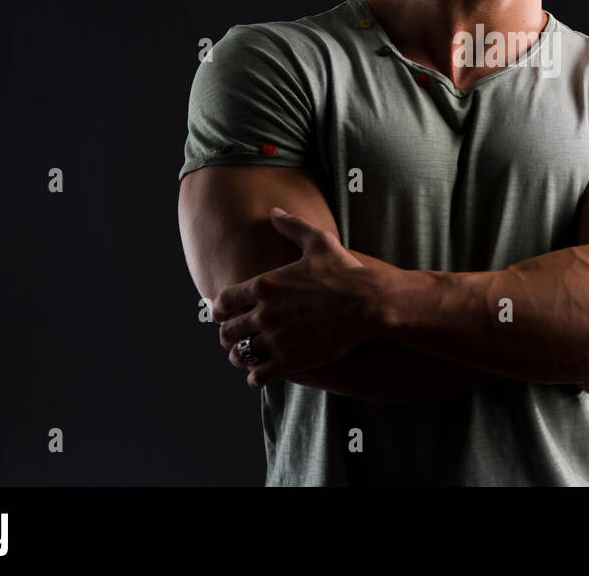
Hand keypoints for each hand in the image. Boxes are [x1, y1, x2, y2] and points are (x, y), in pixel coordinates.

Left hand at [214, 208, 382, 388]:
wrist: (369, 304)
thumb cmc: (345, 272)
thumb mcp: (319, 242)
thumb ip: (293, 226)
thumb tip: (275, 211)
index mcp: (264, 285)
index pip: (222, 301)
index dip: (219, 309)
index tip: (222, 314)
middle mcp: (264, 313)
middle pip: (227, 331)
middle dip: (227, 335)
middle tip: (232, 337)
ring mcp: (276, 339)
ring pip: (240, 355)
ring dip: (238, 357)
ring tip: (244, 357)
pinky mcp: (290, 360)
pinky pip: (258, 376)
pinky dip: (254, 377)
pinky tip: (259, 374)